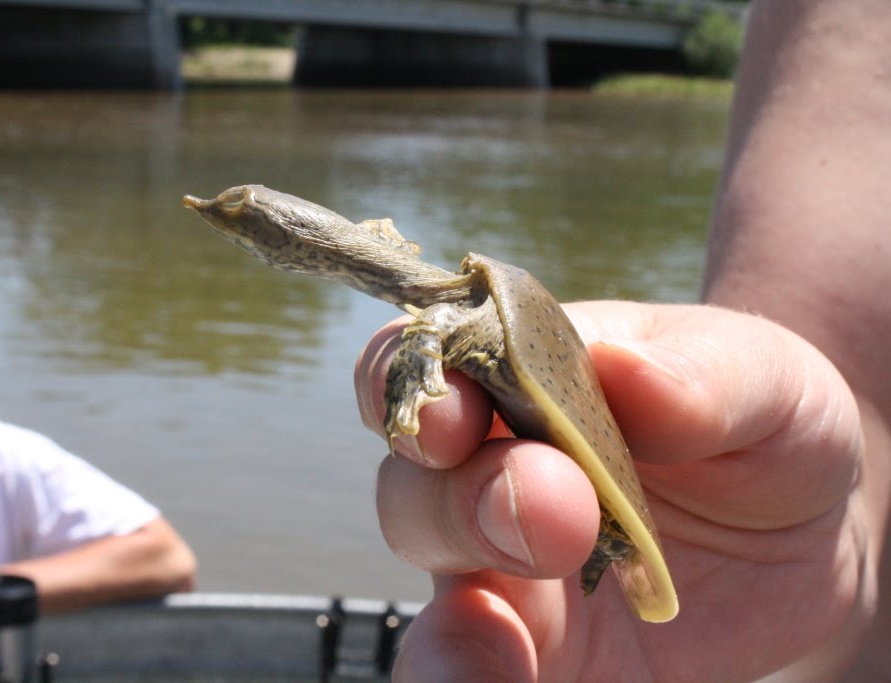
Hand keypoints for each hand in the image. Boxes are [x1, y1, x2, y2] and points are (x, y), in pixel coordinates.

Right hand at [355, 302, 870, 680]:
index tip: (453, 419)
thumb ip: (704, 372)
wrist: (803, 534)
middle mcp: (488, 467)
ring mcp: (501, 566)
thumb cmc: (763, 427)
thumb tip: (622, 365)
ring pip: (433, 595)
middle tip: (562, 514)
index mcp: (523, 375)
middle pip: (416, 483)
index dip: (414, 383)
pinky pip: (470, 671)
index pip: (430, 361)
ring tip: (508, 645)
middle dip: (465, 501)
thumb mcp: (768, 381)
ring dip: (452, 617)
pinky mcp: (533, 652)